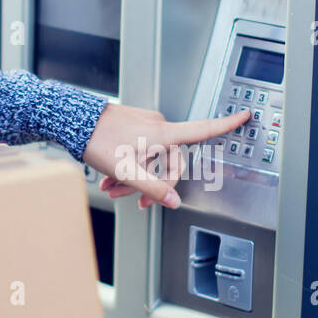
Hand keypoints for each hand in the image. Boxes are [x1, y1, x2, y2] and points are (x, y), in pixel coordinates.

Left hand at [82, 103, 250, 208]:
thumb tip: (174, 201)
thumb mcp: (127, 172)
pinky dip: (128, 166)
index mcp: (163, 135)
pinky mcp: (133, 125)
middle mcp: (158, 127)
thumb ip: (153, 189)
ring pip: (150, 159)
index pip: (203, 129)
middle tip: (130, 198)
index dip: (226, 124)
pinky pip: (139, 150)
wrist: (73, 120)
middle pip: (169, 161)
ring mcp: (145, 125)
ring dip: (134, 177)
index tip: (243, 115)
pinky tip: (111, 176)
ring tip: (112, 187)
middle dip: (151, 183)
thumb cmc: (98, 141)